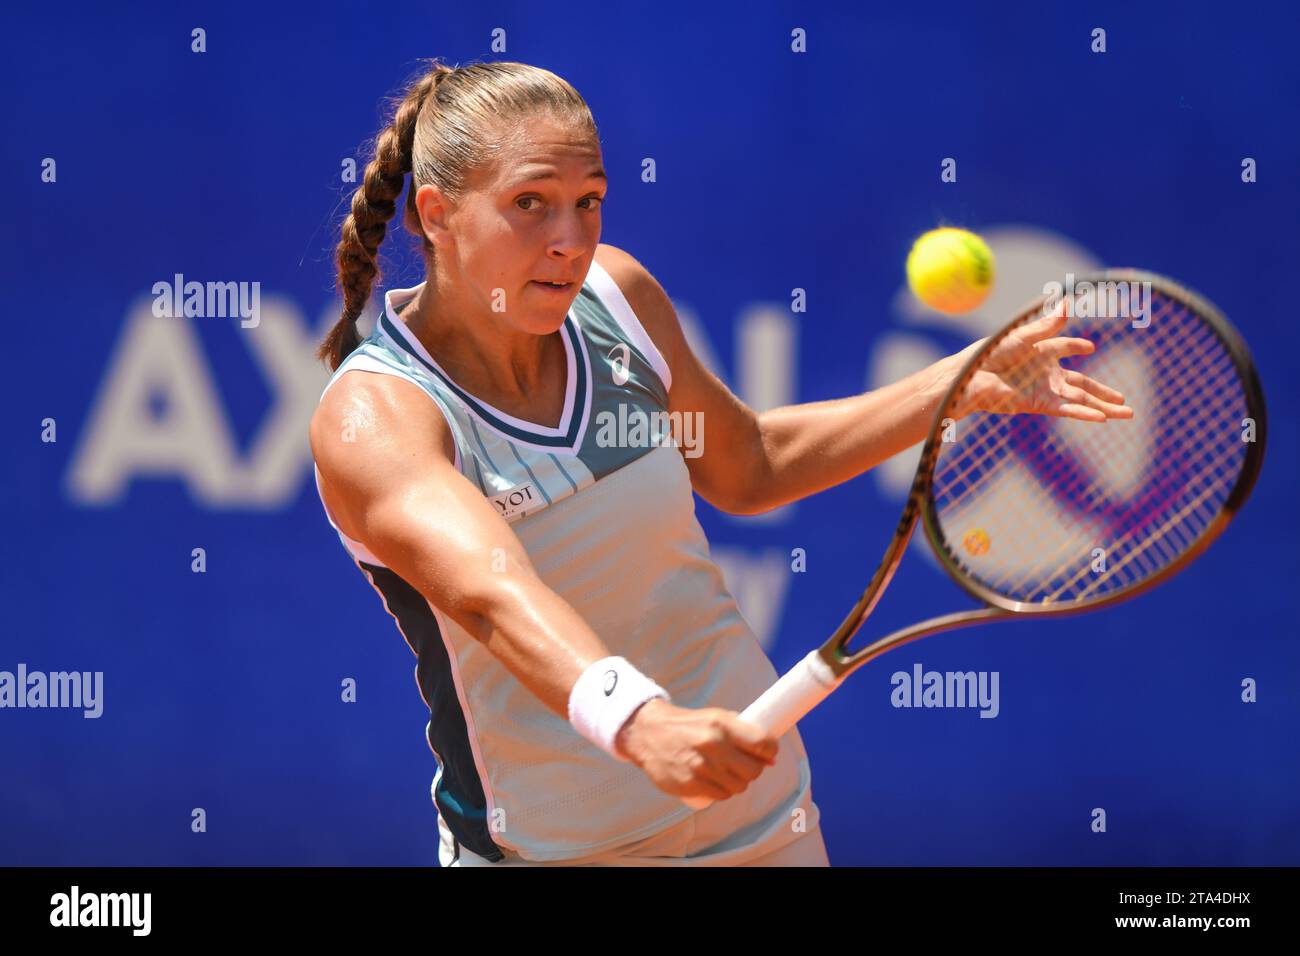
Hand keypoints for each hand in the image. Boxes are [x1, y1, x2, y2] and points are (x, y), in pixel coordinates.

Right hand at [614, 698, 778, 801]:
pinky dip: (721, 791)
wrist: (649, 733)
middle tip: (742, 765)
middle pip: (754, 771)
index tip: (767, 755)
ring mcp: (701, 767)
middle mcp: (713, 745)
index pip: (763, 744)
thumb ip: (741, 731)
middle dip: (752, 770)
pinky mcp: (691, 784)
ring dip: (736, 782)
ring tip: (725, 773)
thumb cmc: (687, 725)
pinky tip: (713, 781)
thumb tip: (770, 754)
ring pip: (738, 787)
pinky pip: (721, 796)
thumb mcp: (715, 716)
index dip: (769, 752)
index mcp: (722, 724)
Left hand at [951, 300, 1134, 422]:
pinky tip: (1102, 418)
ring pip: (1081, 400)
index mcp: (1041, 352)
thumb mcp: (1022, 336)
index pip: (1065, 347)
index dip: (1076, 346)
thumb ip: (1047, 325)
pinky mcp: (1038, 404)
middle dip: (1104, 393)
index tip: (1089, 347)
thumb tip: (1065, 303)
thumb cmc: (990, 353)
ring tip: (1127, 414)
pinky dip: (1084, 413)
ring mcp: (1044, 391)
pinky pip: (1067, 409)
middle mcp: (1046, 374)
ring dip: (1104, 407)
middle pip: (1083, 385)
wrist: (971, 377)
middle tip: (1125, 401)